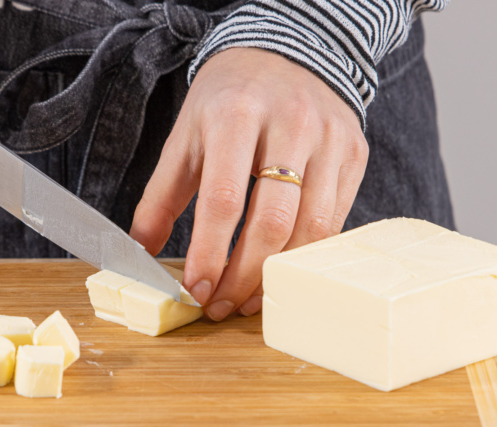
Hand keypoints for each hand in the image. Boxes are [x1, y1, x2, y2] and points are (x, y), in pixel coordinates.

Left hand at [130, 48, 368, 319]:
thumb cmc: (228, 100)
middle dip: (244, 277)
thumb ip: (160, 197)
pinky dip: (305, 256)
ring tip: (248, 300)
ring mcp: (330, 139)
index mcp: (236, 115)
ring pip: (312, 229)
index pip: (224, 200)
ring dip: (277, 276)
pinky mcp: (355, 154)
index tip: (196, 290)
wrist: (287, 52)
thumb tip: (141, 251)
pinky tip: (279, 271)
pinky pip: (335, 220)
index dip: (210, 254)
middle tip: (221, 306)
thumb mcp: (186, 138)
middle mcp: (290, 124)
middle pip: (273, 222)